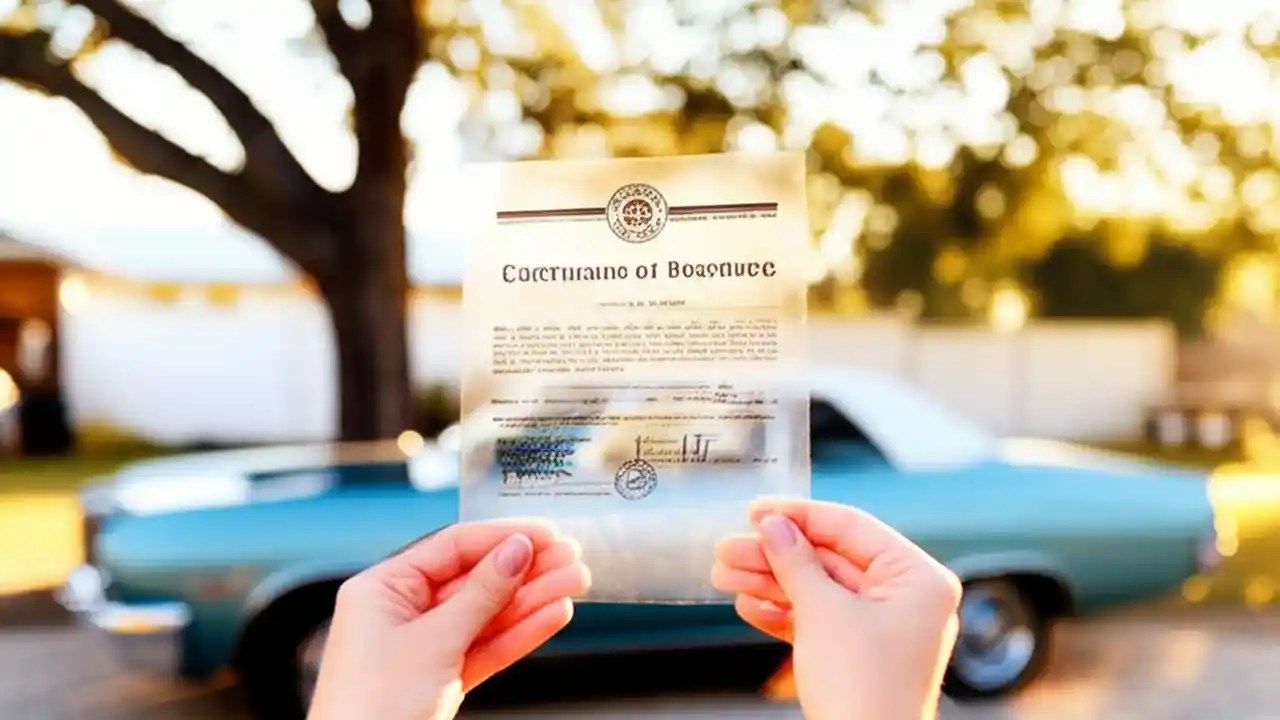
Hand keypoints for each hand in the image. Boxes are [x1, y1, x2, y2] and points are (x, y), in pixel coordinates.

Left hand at [308, 520, 591, 719]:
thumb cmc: (369, 709)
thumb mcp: (432, 641)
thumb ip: (480, 594)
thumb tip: (514, 552)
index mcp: (381, 589)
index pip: (452, 547)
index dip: (502, 537)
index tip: (544, 533)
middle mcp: (401, 612)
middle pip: (475, 579)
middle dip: (526, 570)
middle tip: (569, 558)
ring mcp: (424, 647)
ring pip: (488, 614)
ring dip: (533, 599)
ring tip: (574, 584)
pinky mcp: (442, 678)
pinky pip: (487, 646)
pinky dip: (520, 633)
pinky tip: (552, 616)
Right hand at [711, 499, 960, 719]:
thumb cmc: (864, 691)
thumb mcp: (823, 613)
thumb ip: (795, 561)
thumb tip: (774, 524)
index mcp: (918, 579)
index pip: (852, 527)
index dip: (799, 515)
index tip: (757, 510)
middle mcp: (907, 600)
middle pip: (829, 559)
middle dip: (774, 556)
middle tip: (729, 548)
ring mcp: (884, 629)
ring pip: (819, 591)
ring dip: (769, 583)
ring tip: (723, 576)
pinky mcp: (861, 655)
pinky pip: (819, 621)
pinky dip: (783, 614)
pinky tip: (748, 606)